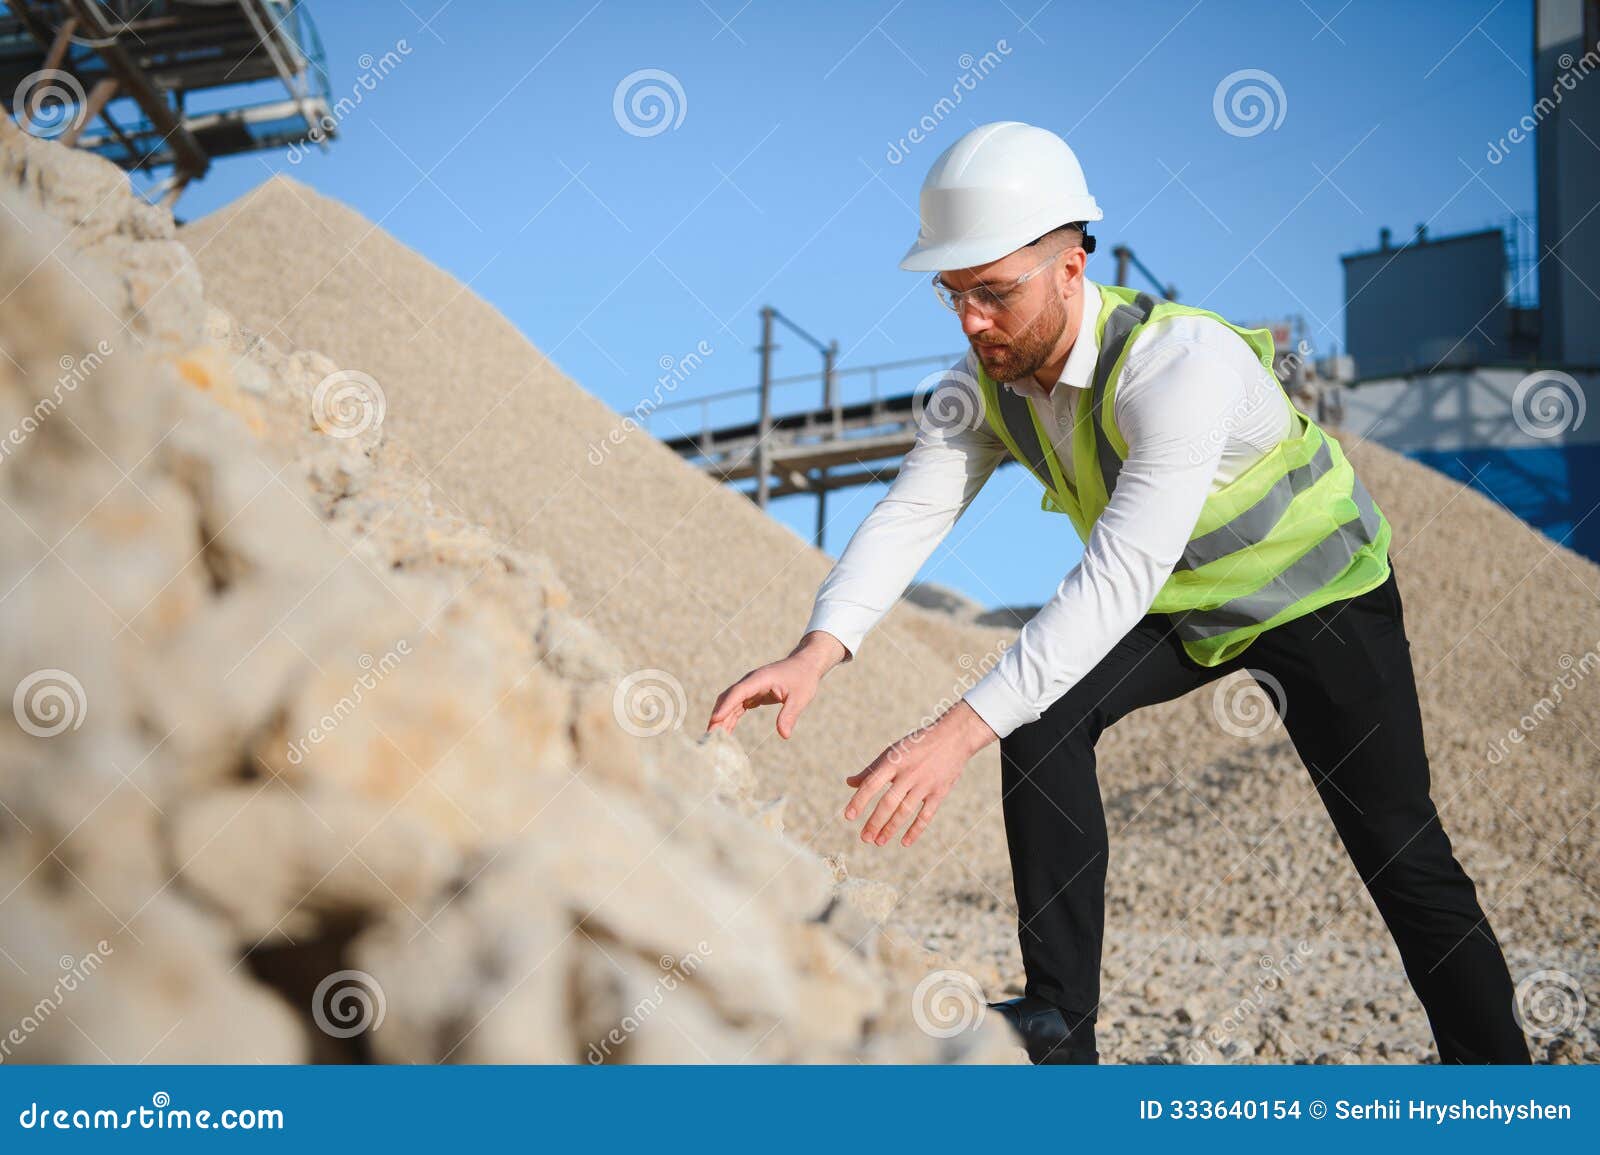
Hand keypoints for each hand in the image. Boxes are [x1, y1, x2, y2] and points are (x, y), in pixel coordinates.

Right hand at [705, 631, 847, 738]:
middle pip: (728, 698)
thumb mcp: (800, 698)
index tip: (715, 719)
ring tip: (715, 738)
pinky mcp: (753, 694)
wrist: (805, 665)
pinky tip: (726, 732)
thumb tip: (784, 735)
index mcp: (760, 679)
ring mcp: (750, 687)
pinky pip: (738, 707)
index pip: (738, 692)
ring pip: (730, 704)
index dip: (726, 706)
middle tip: (710, 735)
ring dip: (722, 719)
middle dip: (718, 716)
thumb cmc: (803, 678)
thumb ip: (790, 715)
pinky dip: (731, 718)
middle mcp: (751, 682)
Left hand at [844, 700, 996, 847]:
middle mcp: (909, 773)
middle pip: (888, 802)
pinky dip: (915, 830)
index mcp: (893, 761)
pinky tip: (904, 842)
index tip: (848, 817)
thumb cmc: (916, 745)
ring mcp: (925, 783)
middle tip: (864, 838)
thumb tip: (849, 783)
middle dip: (875, 822)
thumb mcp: (892, 752)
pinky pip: (926, 815)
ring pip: (905, 811)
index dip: (859, 801)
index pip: (872, 784)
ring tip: (879, 842)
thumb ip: (871, 770)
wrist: (953, 736)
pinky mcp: (940, 791)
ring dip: (891, 828)